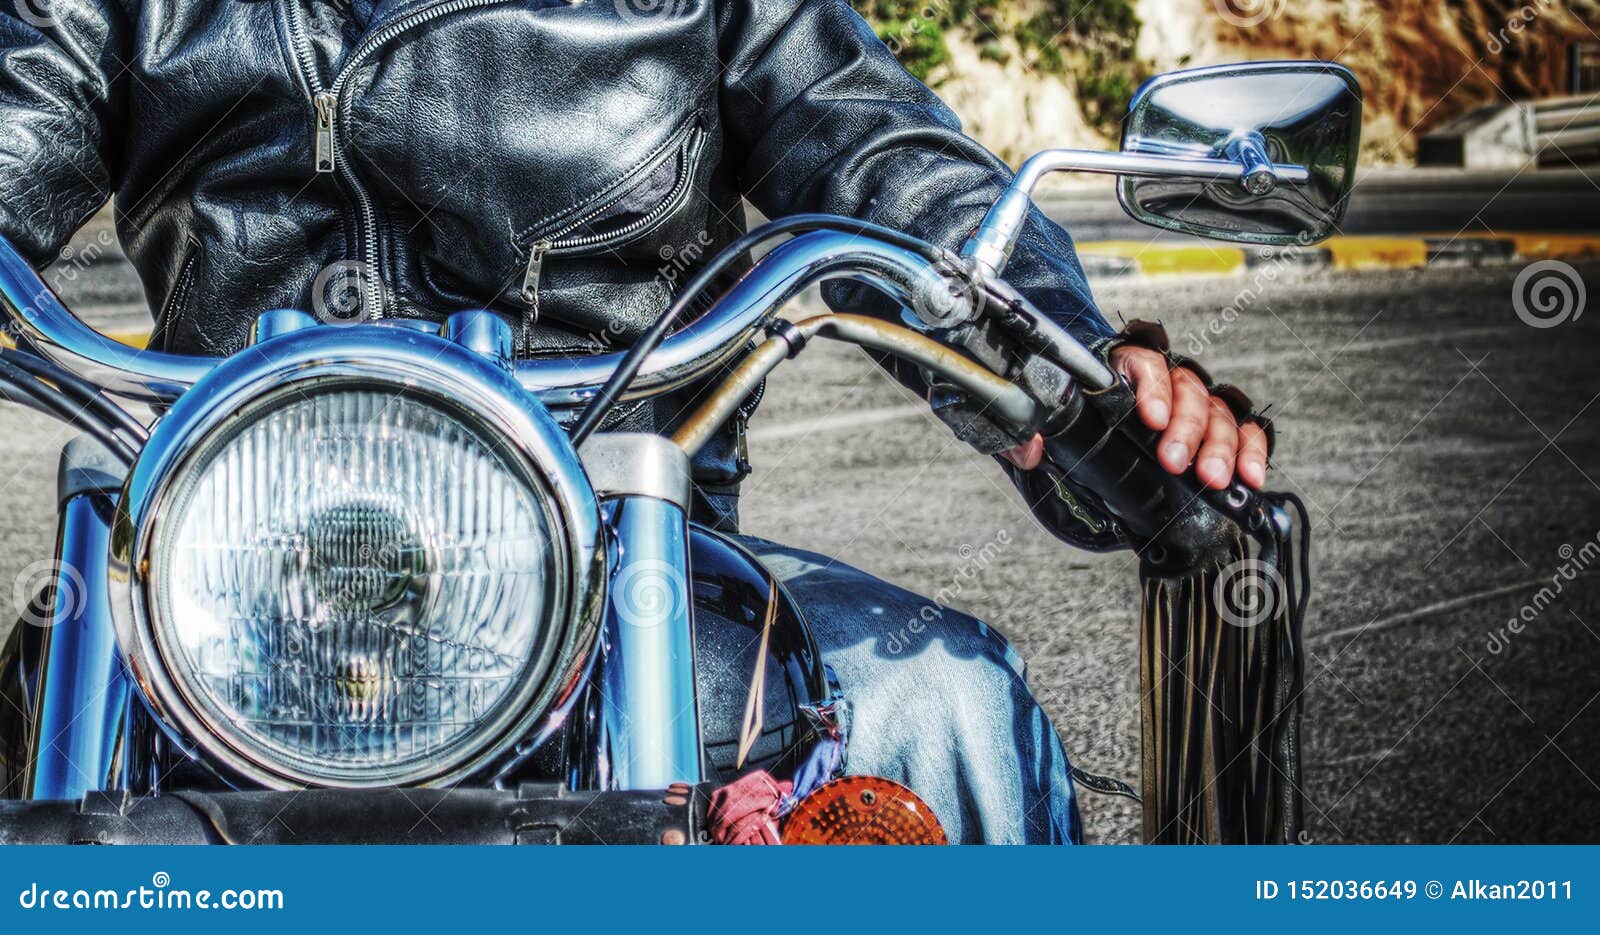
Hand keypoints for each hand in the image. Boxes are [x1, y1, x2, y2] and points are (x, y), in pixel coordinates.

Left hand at [1000, 345, 1268, 489]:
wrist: (1090, 445)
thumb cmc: (1074, 423)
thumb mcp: (1044, 425)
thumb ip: (1027, 433)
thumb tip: (1029, 449)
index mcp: (1122, 367)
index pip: (1145, 362)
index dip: (1153, 387)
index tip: (1152, 419)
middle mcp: (1166, 381)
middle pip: (1188, 389)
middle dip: (1186, 428)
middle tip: (1175, 463)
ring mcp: (1195, 405)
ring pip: (1218, 412)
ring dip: (1220, 445)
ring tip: (1212, 479)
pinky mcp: (1216, 432)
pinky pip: (1244, 433)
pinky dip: (1250, 452)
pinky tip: (1250, 477)